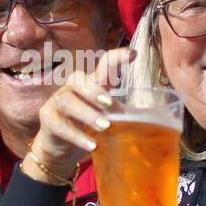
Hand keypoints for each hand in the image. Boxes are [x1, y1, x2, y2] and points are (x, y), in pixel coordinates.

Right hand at [25, 47, 133, 182]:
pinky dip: (77, 136)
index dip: (117, 57)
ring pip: (68, 101)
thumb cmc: (87, 129)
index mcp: (92, 84)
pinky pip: (60, 125)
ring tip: (104, 127)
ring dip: (87, 114)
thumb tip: (157, 121)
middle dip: (95, 91)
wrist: (60, 151)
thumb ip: (124, 115)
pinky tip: (91, 145)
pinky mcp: (48, 118)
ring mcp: (57, 102)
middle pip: (80, 80)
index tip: (134, 54)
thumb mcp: (108, 119)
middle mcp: (73, 88)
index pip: (104, 64)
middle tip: (110, 105)